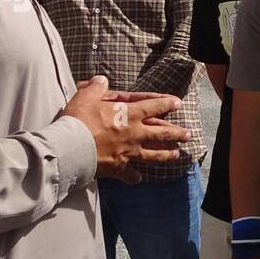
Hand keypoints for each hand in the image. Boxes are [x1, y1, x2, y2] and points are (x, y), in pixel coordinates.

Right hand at [62, 75, 189, 183]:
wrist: (70, 148)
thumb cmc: (78, 120)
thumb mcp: (85, 97)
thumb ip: (95, 88)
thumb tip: (101, 80)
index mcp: (128, 115)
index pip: (153, 107)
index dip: (166, 104)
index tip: (178, 103)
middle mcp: (134, 134)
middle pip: (162, 134)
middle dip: (177, 134)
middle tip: (189, 135)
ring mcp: (129, 152)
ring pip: (154, 155)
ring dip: (167, 155)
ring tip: (177, 155)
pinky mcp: (119, 168)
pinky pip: (131, 174)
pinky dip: (135, 177)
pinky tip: (139, 179)